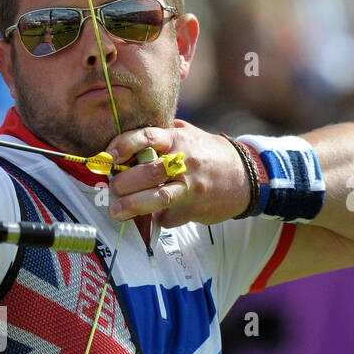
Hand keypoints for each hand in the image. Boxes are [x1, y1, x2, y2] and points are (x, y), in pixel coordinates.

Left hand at [105, 120, 250, 227]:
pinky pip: (168, 217)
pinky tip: (153, 217)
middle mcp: (185, 161)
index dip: (124, 145)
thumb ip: (161, 136)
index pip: (148, 137)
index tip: (109, 157)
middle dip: (124, 181)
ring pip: (157, 197)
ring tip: (115, 210)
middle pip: (148, 171)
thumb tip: (123, 144)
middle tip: (112, 187)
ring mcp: (191, 187)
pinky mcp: (194, 208)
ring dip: (132, 205)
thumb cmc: (208, 154)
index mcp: (179, 139)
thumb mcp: (188, 135)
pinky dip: (156, 218)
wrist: (245, 177)